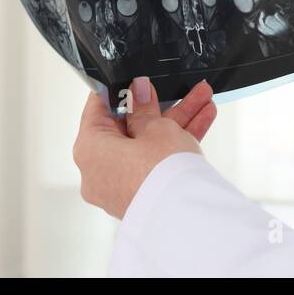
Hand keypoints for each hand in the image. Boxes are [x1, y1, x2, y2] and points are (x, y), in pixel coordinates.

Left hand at [73, 77, 218, 218]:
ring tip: (203, 99)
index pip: (97, 110)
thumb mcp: (155, 128)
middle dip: (161, 105)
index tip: (134, 77)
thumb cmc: (160, 174)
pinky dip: (178, 142)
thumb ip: (145, 108)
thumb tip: (138, 90)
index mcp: (89, 149)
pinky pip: (158, 161)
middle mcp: (100, 170)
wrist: (185, 217)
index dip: (118, 90)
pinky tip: (204, 119)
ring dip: (178, 120)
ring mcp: (122, 184)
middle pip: (130, 127)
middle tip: (177, 87)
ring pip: (150, 143)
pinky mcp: (143, 193)